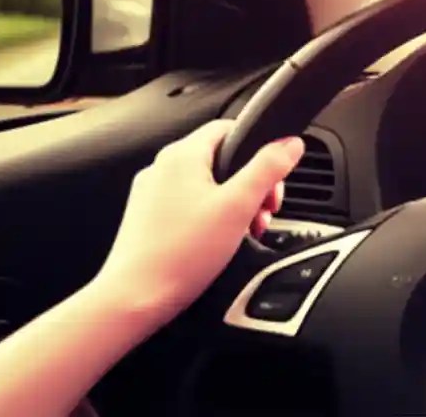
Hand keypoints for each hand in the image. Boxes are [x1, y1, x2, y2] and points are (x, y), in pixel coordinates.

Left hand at [92, 120, 302, 326]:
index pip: (229, 128)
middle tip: (264, 209)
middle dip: (251, 183)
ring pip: (206, 184)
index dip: (260, 149)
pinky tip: (220, 241)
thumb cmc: (181, 254)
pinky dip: (211, 216)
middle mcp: (162, 168)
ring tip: (246, 229)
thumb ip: (267, 168)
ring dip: (234, 203)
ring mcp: (151, 194)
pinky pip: (189, 205)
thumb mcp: (238, 206)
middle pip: (221, 159)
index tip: (274, 177)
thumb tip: (290, 144)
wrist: (135, 298)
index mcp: (182, 155)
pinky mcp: (148, 218)